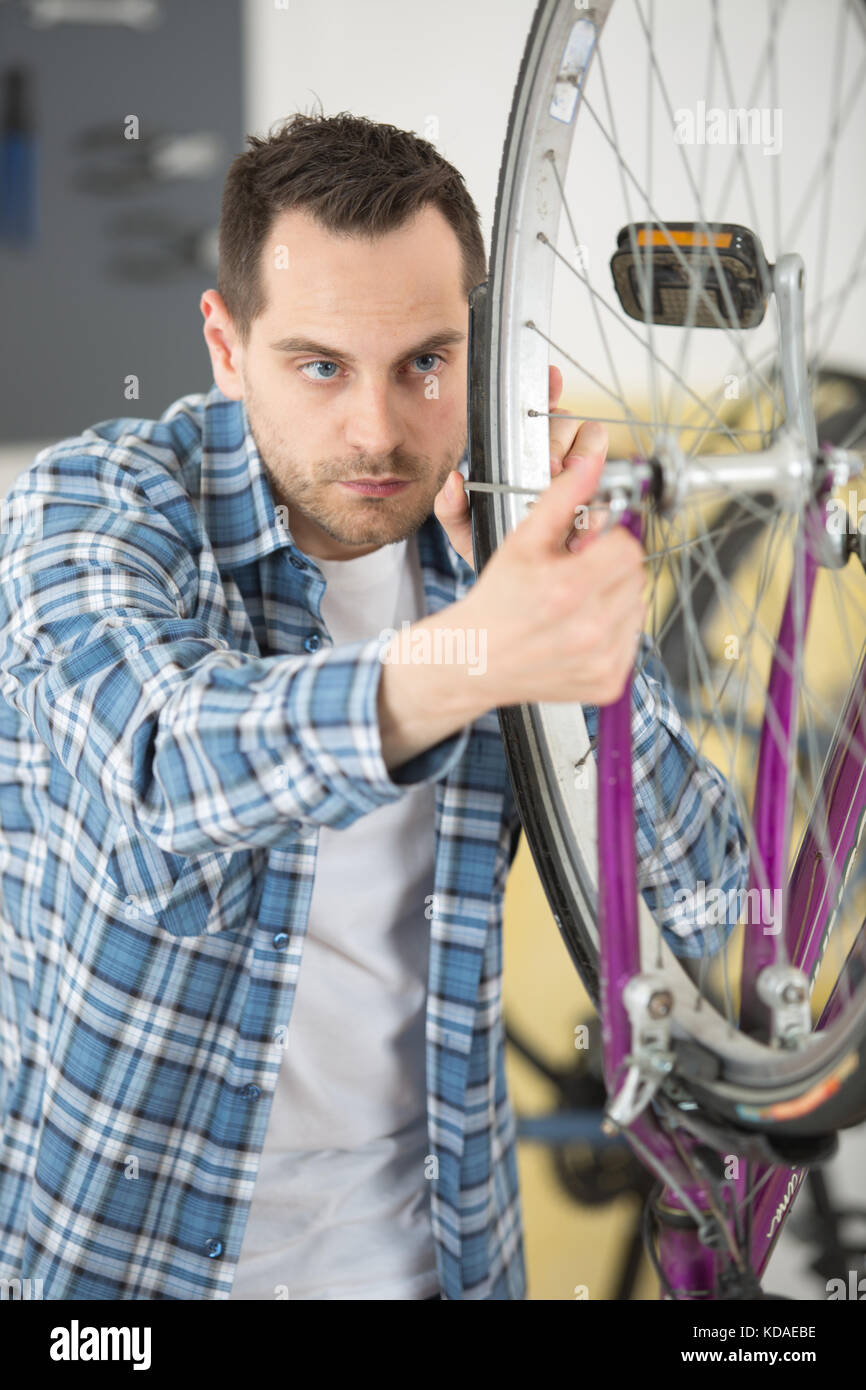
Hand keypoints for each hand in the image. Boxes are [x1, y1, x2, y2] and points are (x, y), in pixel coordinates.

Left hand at [434, 365, 609, 568]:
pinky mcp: (598, 498)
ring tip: (565, 483)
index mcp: (519, 451)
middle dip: (557, 440)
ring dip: (584, 458)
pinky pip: (608, 485)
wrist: (518, 585)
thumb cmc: (492, 546)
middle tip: (548, 467)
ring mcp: (579, 474)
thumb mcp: (465, 530)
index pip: (536, 408)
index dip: (546, 388)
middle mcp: (553, 453)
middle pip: (567, 421)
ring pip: (594, 441)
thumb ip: (451, 508)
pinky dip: (597, 498)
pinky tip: (579, 518)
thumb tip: (453, 481)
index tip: (550, 381)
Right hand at [458, 438, 647, 707]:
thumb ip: (560, 499)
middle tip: (577, 575)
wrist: (476, 659)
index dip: (609, 542)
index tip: (588, 548)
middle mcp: (590, 629)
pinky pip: (632, 640)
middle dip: (611, 569)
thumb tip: (591, 463)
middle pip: (636, 577)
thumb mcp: (521, 542)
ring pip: (637, 608)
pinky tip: (580, 628)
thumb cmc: (496, 602)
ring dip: (615, 599)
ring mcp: (602, 660)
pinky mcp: (608, 683)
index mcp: (569, 589)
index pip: (629, 550)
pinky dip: (613, 630)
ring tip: (576, 603)